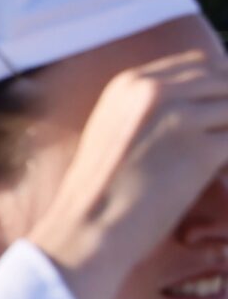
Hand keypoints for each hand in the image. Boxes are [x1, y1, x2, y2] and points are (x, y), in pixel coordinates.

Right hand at [31, 48, 227, 298]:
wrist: (85, 232)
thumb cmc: (97, 193)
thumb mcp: (110, 131)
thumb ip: (148, 109)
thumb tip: (200, 106)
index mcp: (130, 83)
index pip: (199, 67)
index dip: (217, 89)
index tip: (219, 113)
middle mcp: (155, 91)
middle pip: (223, 83)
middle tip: (219, 139)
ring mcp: (180, 118)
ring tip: (217, 157)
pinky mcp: (202, 150)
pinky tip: (222, 172)